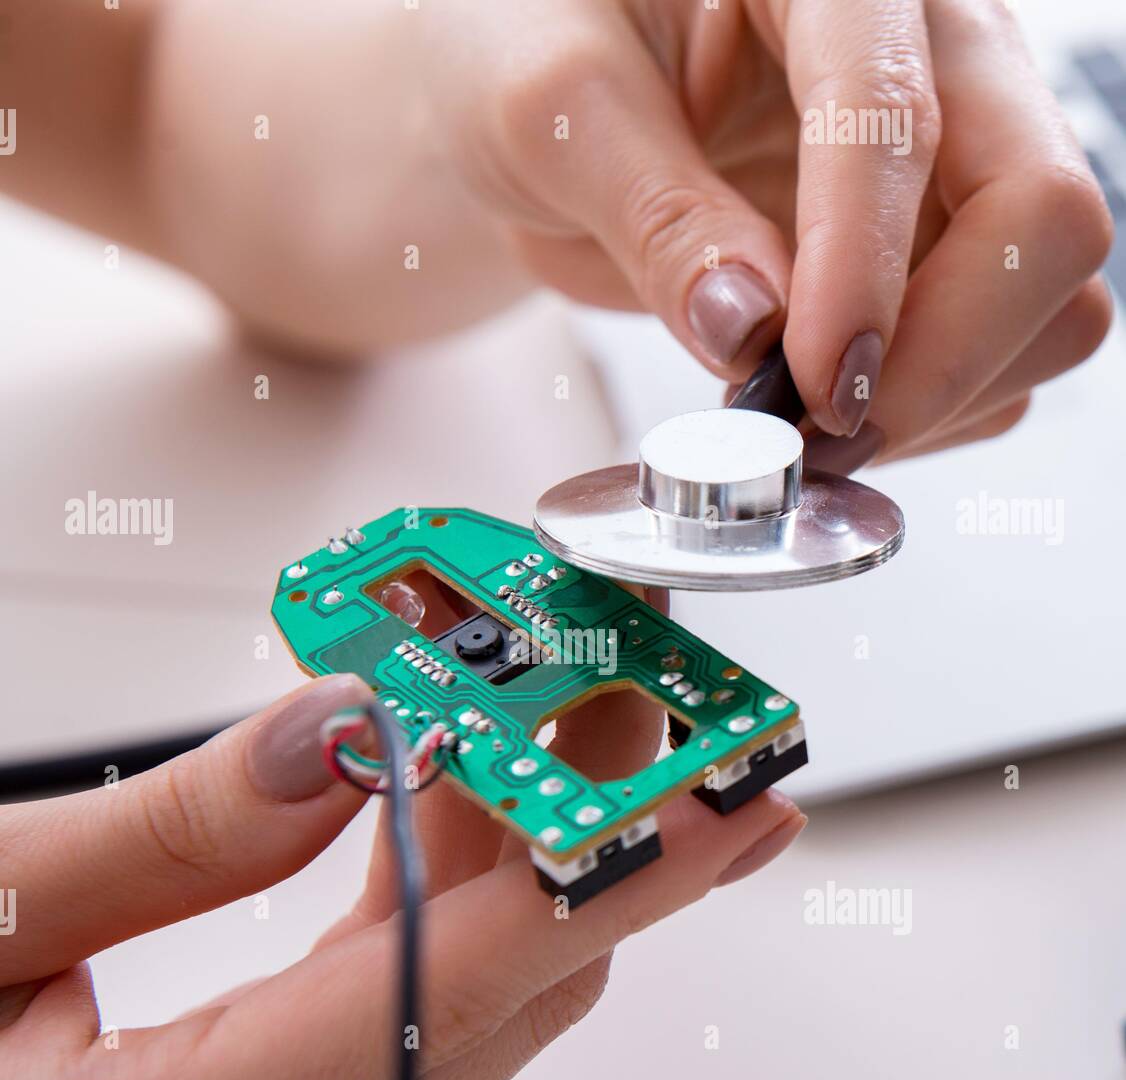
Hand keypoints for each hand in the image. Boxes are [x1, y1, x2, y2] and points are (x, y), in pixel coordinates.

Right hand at [0, 670, 803, 1079]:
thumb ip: (162, 834)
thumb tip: (332, 732)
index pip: (442, 986)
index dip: (593, 875)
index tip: (705, 797)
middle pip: (499, 994)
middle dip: (599, 836)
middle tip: (653, 707)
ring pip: (470, 1002)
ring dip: (533, 857)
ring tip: (576, 727)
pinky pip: (409, 1009)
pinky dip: (453, 897)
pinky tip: (464, 805)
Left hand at [424, 0, 1112, 467]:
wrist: (541, 107)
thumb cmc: (526, 49)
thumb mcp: (556, 108)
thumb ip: (659, 215)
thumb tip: (751, 329)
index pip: (901, 115)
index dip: (866, 270)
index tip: (810, 386)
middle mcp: (929, 52)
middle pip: (1041, 214)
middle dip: (941, 354)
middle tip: (817, 434)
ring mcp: (949, 161)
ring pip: (1047, 301)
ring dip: (939, 396)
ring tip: (802, 428)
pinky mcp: (935, 252)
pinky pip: (995, 358)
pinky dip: (926, 413)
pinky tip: (822, 412)